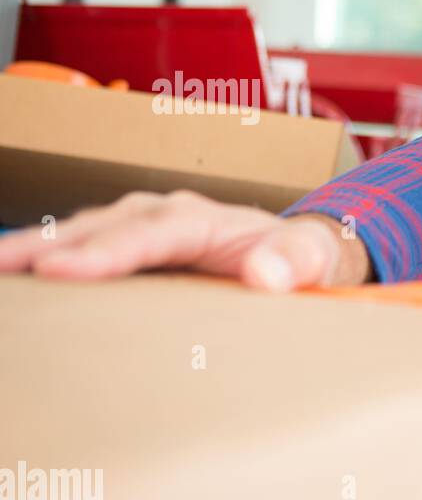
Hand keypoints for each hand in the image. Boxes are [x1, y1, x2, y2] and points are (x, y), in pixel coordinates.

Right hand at [0, 190, 371, 288]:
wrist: (296, 253)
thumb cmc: (300, 258)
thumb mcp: (312, 260)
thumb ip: (295, 263)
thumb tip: (265, 274)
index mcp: (200, 219)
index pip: (146, 234)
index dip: (103, 251)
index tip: (60, 270)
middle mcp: (160, 215)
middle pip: (96, 228)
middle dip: (42, 247)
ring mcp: (137, 228)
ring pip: (77, 236)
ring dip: (31, 252)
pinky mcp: (125, 247)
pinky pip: (78, 251)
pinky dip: (43, 263)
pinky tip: (15, 284)